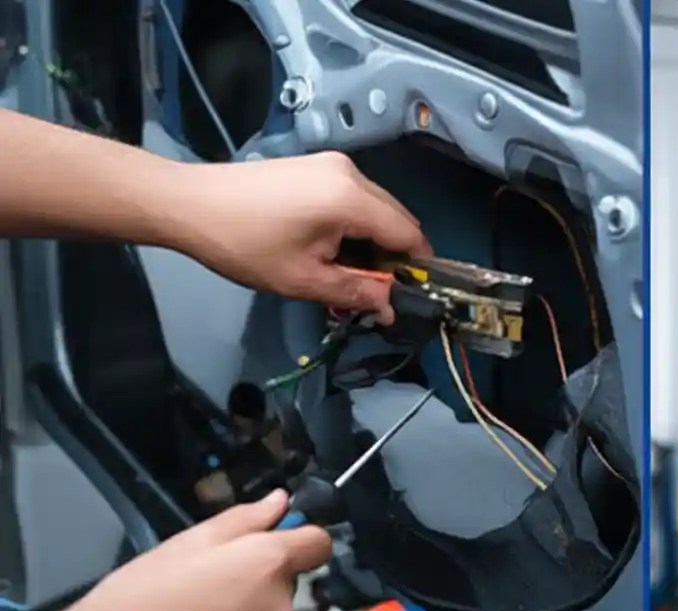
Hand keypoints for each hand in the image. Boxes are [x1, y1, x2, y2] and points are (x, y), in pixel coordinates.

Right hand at [67, 490, 331, 610]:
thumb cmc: (143, 596)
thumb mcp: (188, 543)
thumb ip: (244, 519)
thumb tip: (280, 501)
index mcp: (268, 564)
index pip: (318, 543)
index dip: (300, 541)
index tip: (275, 546)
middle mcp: (280, 606)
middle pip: (286, 586)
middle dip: (259, 584)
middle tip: (211, 589)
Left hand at [166, 151, 430, 323]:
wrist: (189, 203)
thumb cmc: (245, 245)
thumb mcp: (303, 280)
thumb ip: (355, 293)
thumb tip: (390, 308)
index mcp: (352, 199)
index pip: (409, 234)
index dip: (417, 267)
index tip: (410, 296)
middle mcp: (352, 173)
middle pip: (397, 218)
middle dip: (394, 256)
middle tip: (375, 290)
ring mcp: (334, 165)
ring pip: (377, 208)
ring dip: (374, 241)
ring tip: (349, 271)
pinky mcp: (318, 166)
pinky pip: (356, 198)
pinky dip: (357, 224)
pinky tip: (334, 246)